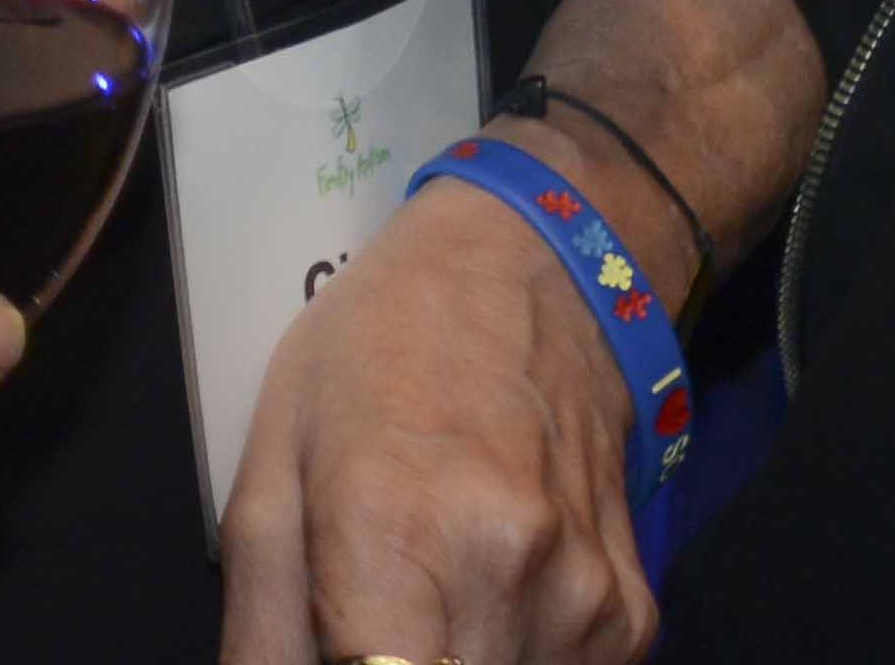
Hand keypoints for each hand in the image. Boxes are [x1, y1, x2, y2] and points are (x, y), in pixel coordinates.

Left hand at [216, 153, 651, 664]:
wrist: (534, 269)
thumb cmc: (376, 353)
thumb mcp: (272, 465)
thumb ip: (261, 626)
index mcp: (394, 541)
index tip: (340, 643)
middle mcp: (506, 583)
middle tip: (374, 618)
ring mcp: (584, 605)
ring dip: (457, 663)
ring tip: (432, 591)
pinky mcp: (633, 620)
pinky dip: (515, 655)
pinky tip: (493, 585)